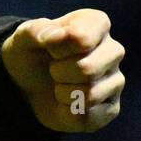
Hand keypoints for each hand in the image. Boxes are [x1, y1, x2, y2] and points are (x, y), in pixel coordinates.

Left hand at [0, 8, 124, 132]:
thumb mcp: (24, 36)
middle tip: (53, 68)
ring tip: (59, 83)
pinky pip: (87, 116)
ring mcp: (116, 80)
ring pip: (90, 94)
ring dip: (62, 92)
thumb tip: (58, 36)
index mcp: (96, 23)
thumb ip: (36, 30)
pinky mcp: (111, 108)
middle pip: (87, 68)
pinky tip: (65, 101)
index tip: (49, 47)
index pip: (81, 38)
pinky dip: (66, 111)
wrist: (27, 82)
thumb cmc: (32, 51)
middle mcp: (113, 50)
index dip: (56, 47)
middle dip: (58, 71)